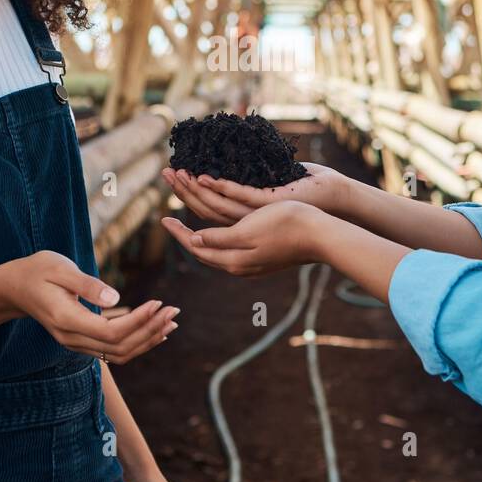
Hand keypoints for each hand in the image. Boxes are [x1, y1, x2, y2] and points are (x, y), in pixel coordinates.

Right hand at [0, 251, 178, 363]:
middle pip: (118, 347)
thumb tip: (116, 298)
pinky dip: (136, 341)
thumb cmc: (37, 270)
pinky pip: (112, 349)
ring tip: (171, 322)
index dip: (139, 322)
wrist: (15, 287)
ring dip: (147, 339)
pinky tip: (155, 329)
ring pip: (118, 353)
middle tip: (174, 311)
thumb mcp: (60, 268)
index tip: (158, 303)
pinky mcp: (81, 340)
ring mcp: (75, 343)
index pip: (111, 332)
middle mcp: (72, 338)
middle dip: (150, 331)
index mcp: (66, 320)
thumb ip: (86, 285)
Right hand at [160, 162, 348, 224]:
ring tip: (178, 172)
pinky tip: (204, 177)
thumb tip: (237, 170)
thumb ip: (253, 188)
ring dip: (194, 190)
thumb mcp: (273, 193)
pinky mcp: (268, 207)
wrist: (336, 204)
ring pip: (216, 208)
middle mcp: (247, 229)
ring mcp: (257, 220)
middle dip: (182, 193)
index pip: (208, 218)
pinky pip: (239, 198)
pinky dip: (219, 187)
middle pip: (205, 213)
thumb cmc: (307, 198)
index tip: (170, 191)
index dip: (187, 203)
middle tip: (165, 174)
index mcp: (246, 229)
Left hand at [160, 201, 323, 276]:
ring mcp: (251, 263)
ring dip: (199, 234)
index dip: (178, 232)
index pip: (196, 247)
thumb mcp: (247, 231)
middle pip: (203, 250)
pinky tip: (216, 230)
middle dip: (184, 233)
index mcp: (233, 259)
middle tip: (169, 216)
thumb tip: (195, 240)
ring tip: (187, 221)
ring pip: (216, 249)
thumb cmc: (285, 227)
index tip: (163, 218)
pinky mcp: (262, 256)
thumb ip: (220, 238)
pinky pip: (230, 248)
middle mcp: (239, 265)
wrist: (319, 236)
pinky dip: (216, 237)